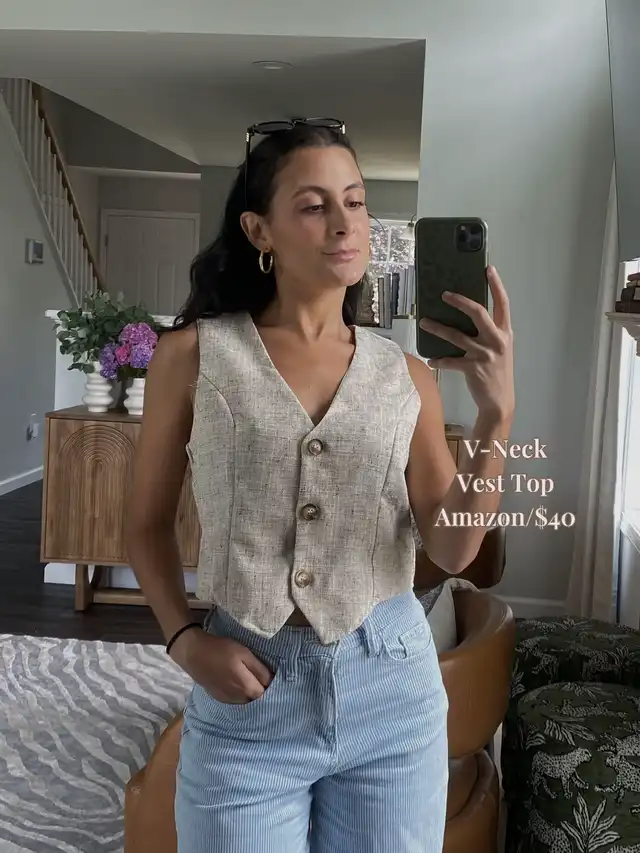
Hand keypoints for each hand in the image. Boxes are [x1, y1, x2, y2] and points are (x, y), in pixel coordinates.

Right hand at [169, 628, 272, 703]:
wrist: (193, 654)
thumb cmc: (221, 650)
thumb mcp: (244, 653)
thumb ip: (259, 669)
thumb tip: (272, 680)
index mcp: (246, 687)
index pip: (266, 693)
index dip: (270, 685)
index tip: (270, 676)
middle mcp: (238, 698)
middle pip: (256, 699)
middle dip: (260, 690)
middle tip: (260, 676)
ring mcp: (228, 700)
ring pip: (246, 701)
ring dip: (250, 693)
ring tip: (248, 679)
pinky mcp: (219, 698)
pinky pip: (235, 700)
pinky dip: (239, 694)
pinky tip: (236, 683)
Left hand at [419, 265, 513, 420]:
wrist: (499, 402)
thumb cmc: (498, 373)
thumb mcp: (500, 349)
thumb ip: (489, 333)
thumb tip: (468, 316)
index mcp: (505, 333)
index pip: (503, 304)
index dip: (497, 285)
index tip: (488, 269)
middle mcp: (497, 341)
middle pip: (478, 313)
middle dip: (460, 301)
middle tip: (445, 294)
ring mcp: (485, 354)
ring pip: (456, 335)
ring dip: (437, 328)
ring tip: (424, 323)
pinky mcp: (473, 368)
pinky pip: (450, 361)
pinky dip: (439, 360)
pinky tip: (430, 360)